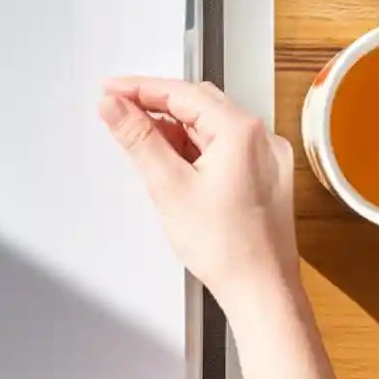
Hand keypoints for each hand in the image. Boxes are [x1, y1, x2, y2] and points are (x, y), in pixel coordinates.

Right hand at [98, 76, 296, 302]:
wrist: (262, 290)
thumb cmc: (227, 248)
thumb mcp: (168, 186)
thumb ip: (138, 139)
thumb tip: (115, 106)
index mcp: (241, 131)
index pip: (181, 92)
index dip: (140, 88)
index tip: (112, 89)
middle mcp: (261, 137)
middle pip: (199, 104)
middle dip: (157, 106)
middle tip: (120, 112)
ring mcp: (266, 157)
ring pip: (211, 126)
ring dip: (176, 130)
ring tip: (142, 144)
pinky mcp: (265, 176)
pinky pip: (225, 147)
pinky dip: (196, 149)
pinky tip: (175, 164)